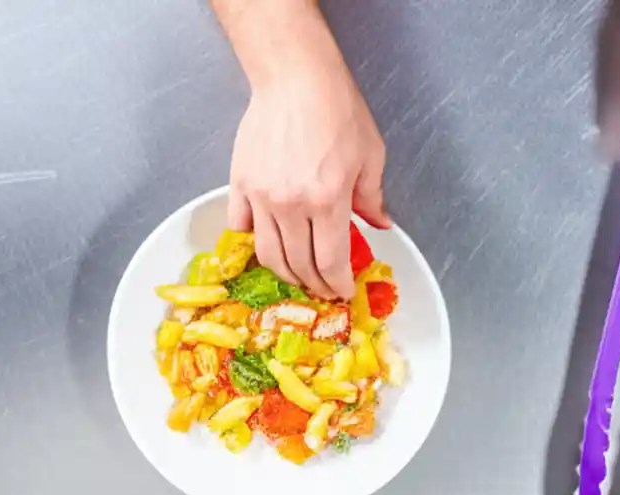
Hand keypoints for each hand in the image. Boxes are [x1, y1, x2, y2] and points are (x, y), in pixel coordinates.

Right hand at [224, 3, 388, 298]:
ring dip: (285, 273)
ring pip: (268, 254)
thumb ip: (372, 198)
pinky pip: (240, 227)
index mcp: (327, 201)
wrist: (296, 77)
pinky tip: (268, 244)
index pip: (330, 262)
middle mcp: (291, 205)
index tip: (342, 291)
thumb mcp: (370, 156)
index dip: (337, 284)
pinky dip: (252, 242)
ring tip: (298, 275)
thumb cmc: (337, 109)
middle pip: (299, 265)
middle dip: (314, 285)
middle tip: (323, 288)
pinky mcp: (240, 183)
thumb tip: (379, 225)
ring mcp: (261, 196)